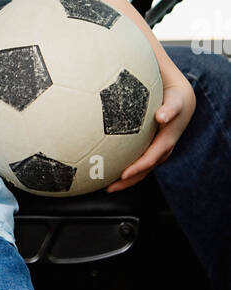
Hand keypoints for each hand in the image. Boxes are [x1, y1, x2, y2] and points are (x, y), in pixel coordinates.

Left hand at [105, 76, 195, 190]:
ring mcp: (156, 154)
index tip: (123, 175)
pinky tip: (108, 171)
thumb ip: (170, 109)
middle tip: (109, 188)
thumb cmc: (174, 101)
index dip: (137, 168)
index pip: (150, 159)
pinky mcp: (150, 151)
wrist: (182, 103)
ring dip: (125, 181)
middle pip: (144, 171)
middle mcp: (162, 152)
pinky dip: (125, 170)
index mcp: (166, 142)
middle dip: (127, 181)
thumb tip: (161, 116)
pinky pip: (137, 164)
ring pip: (140, 171)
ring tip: (106, 186)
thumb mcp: (175, 103)